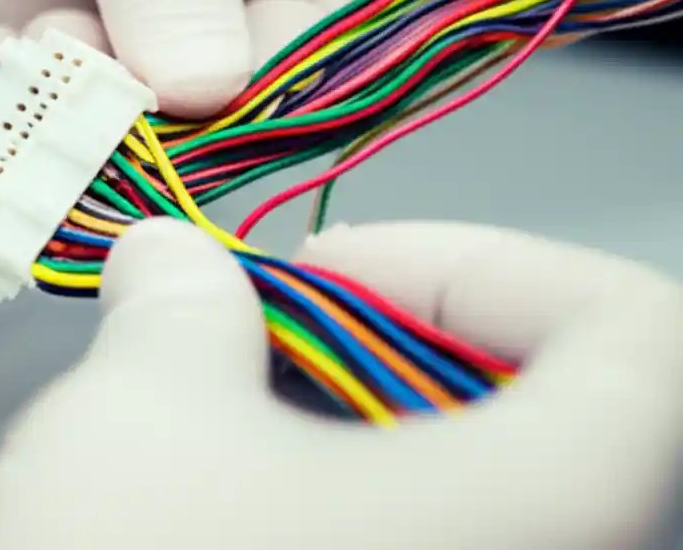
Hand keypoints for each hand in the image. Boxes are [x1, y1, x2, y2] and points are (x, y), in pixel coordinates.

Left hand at [0, 0, 391, 115]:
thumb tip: (207, 92)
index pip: (318, 10)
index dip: (263, 83)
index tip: (198, 133)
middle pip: (218, 48)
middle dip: (158, 99)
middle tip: (102, 132)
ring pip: (125, 56)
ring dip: (78, 89)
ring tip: (34, 92)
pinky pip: (45, 32)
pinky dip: (21, 64)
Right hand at [0, 219, 682, 548]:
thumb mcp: (141, 409)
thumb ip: (182, 300)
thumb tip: (169, 259)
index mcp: (551, 514)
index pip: (632, 339)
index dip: (482, 266)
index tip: (328, 270)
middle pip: (553, 420)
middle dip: (391, 347)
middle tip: (267, 333)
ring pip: (482, 502)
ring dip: (361, 430)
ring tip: (229, 415)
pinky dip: (347, 512)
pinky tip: (231, 504)